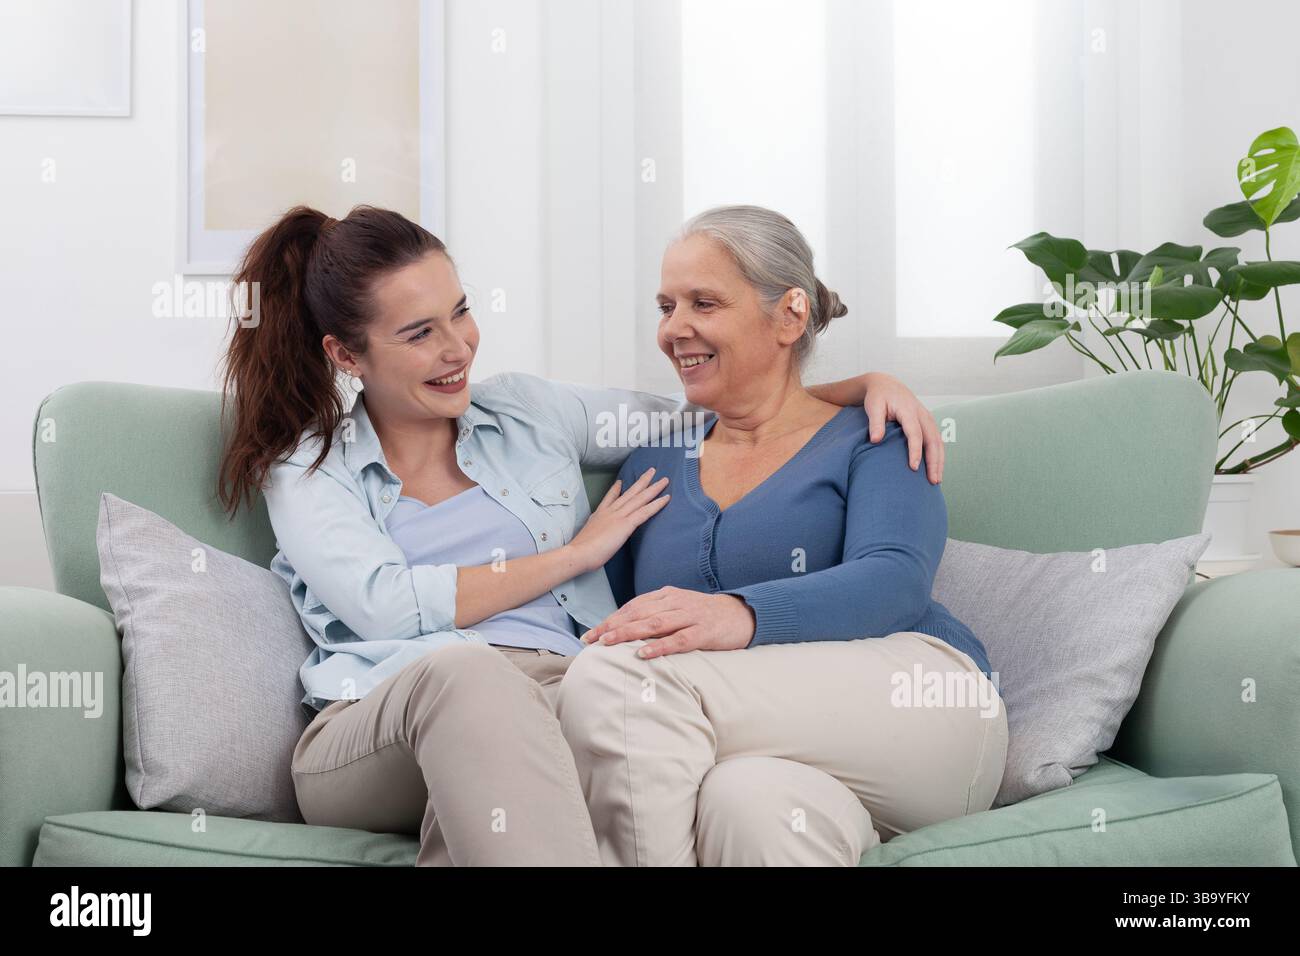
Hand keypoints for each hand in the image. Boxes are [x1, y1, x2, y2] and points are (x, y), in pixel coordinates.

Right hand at [567, 468, 669, 572]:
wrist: (579, 552)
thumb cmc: (581, 551)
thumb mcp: (586, 536)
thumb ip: (595, 533)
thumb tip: (597, 536)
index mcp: (599, 515)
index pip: (609, 499)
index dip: (615, 490)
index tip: (620, 482)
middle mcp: (610, 512)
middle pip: (629, 493)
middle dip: (641, 481)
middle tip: (651, 471)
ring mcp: (619, 516)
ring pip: (640, 498)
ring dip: (653, 488)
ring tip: (664, 479)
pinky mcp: (626, 524)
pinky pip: (645, 512)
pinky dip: (656, 504)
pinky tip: (666, 498)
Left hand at [579, 586, 754, 657]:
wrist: (743, 614)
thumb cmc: (705, 614)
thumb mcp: (678, 607)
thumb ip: (656, 613)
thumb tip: (626, 628)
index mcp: (666, 596)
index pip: (632, 607)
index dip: (610, 620)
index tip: (591, 634)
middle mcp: (675, 603)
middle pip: (637, 614)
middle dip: (611, 626)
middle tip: (590, 640)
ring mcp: (689, 616)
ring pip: (653, 624)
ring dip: (628, 633)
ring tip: (608, 643)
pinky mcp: (704, 632)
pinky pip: (679, 639)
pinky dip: (660, 646)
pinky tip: (643, 654)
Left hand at [861, 372, 944, 483]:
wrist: (886, 384)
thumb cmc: (877, 397)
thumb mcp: (873, 406)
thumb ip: (875, 423)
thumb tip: (875, 440)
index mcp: (908, 410)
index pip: (915, 433)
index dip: (915, 451)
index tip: (913, 468)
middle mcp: (922, 414)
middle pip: (932, 440)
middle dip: (934, 461)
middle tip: (932, 481)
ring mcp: (927, 418)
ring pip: (938, 441)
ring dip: (939, 461)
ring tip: (937, 481)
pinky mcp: (928, 422)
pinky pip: (937, 440)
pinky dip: (939, 455)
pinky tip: (936, 469)